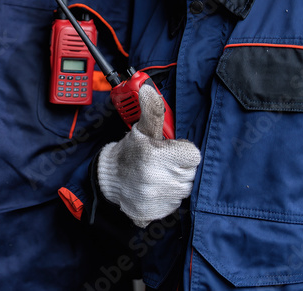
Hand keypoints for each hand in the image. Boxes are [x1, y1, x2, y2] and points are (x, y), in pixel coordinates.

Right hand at [97, 84, 200, 226]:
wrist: (109, 179)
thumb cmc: (129, 153)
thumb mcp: (141, 130)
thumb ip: (152, 112)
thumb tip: (148, 90)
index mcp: (158, 156)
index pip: (193, 156)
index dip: (183, 151)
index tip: (171, 150)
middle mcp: (159, 180)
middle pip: (190, 173)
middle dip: (178, 166)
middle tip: (162, 162)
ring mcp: (158, 198)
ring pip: (184, 188)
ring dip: (174, 181)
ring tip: (158, 174)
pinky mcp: (156, 213)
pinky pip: (175, 204)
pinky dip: (167, 197)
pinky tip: (155, 189)